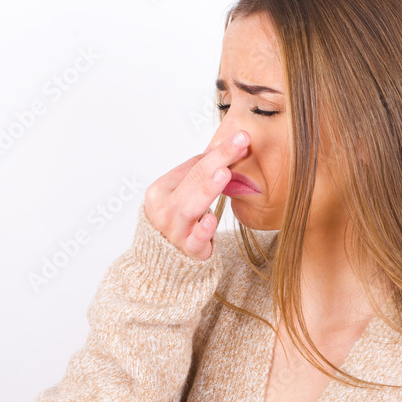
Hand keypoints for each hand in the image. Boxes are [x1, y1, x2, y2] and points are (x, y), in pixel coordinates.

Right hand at [142, 130, 249, 259]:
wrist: (163, 262)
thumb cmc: (177, 221)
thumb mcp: (183, 194)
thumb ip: (200, 174)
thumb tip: (226, 146)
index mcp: (159, 190)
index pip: (191, 167)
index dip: (217, 152)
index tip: (241, 138)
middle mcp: (162, 209)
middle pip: (193, 180)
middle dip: (219, 158)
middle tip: (241, 140)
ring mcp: (173, 231)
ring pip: (190, 207)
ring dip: (208, 189)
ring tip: (224, 173)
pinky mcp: (187, 251)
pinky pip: (194, 240)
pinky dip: (202, 231)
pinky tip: (212, 220)